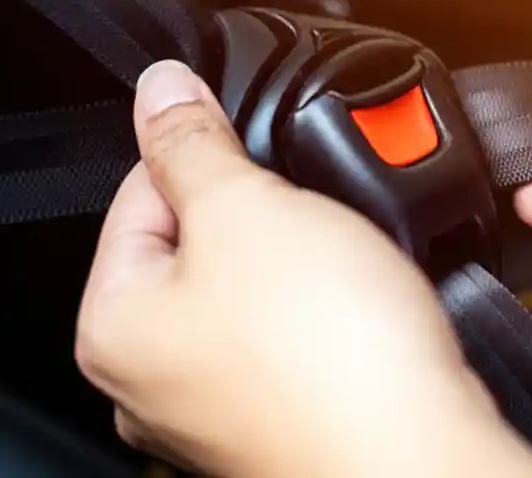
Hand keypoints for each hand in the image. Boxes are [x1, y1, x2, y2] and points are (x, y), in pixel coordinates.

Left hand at [75, 61, 531, 477]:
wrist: (418, 456)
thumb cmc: (327, 360)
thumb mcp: (246, 208)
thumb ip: (194, 143)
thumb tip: (162, 91)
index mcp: (113, 329)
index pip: (136, 196)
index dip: (201, 156)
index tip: (248, 142)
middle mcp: (150, 383)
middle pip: (193, 247)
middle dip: (253, 213)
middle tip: (304, 212)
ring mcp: (216, 411)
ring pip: (250, 292)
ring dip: (294, 261)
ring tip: (338, 264)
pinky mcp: (280, 421)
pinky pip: (291, 339)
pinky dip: (321, 313)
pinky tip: (353, 309)